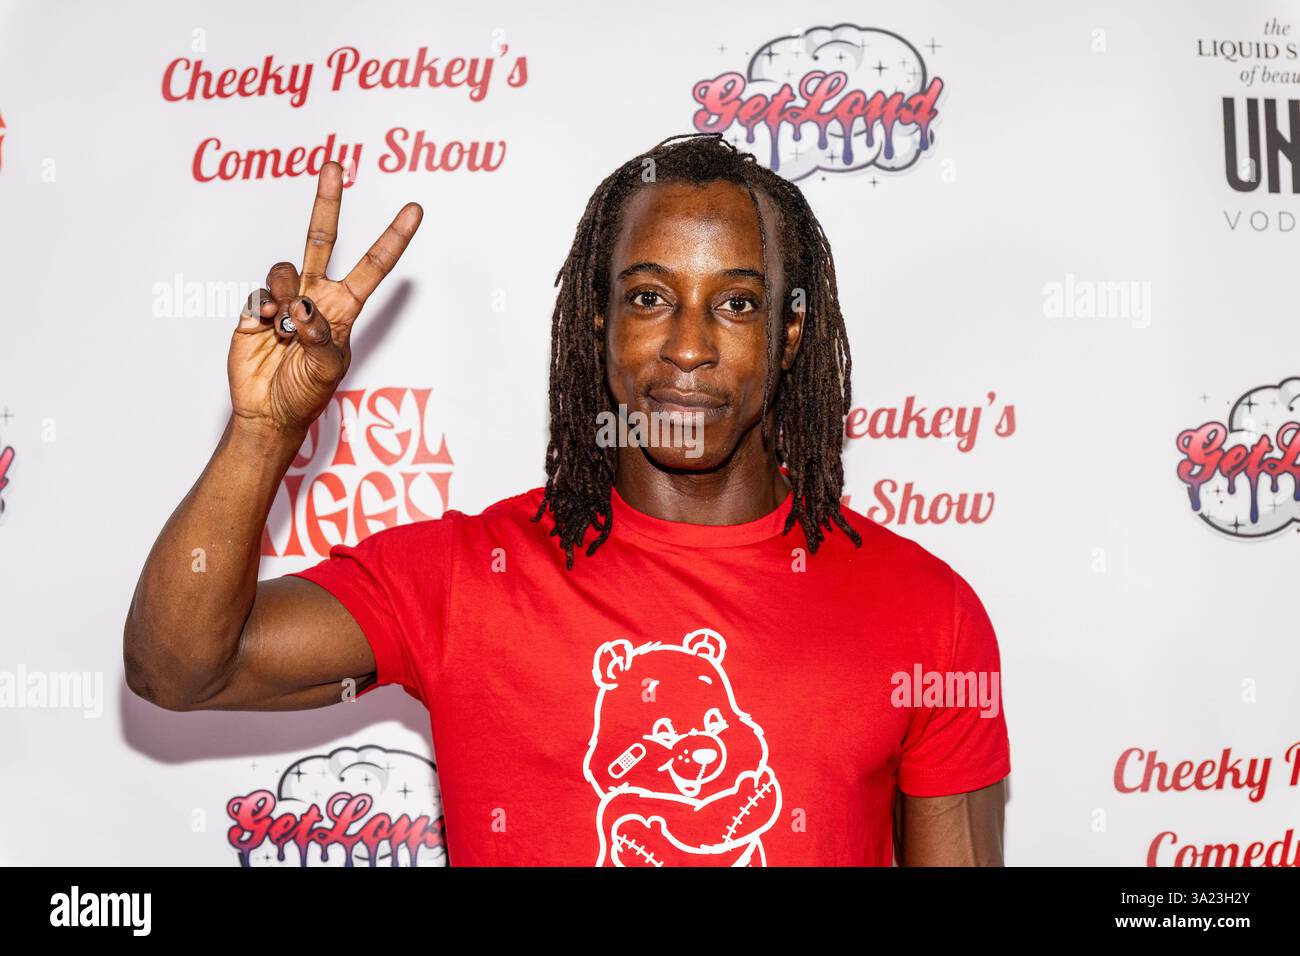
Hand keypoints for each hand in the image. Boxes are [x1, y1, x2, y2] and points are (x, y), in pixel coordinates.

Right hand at [229, 162, 422, 433]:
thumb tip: (303, 305)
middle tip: (335, 165)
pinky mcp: (255, 307)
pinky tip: (266, 329)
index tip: (415, 210)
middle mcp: (316, 295)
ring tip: (284, 323)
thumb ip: (321, 337)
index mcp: (344, 308)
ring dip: (285, 290)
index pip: (373, 266)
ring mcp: (284, 298)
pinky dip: (265, 309)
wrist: (267, 410)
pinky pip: (260, 292)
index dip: (394, 238)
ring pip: (286, 268)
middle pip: (323, 239)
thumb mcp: (327, 370)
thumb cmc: (306, 393)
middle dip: (328, 202)